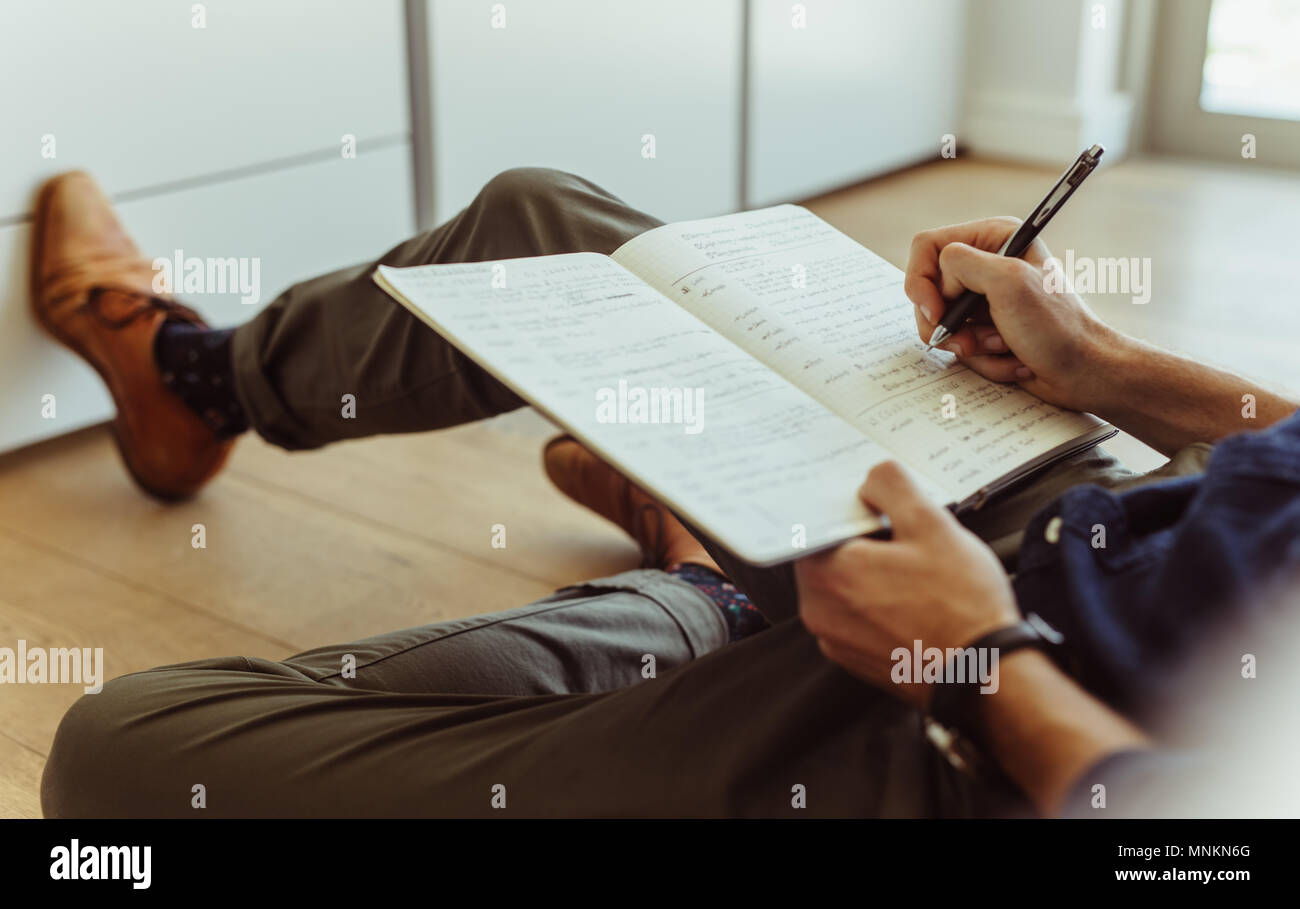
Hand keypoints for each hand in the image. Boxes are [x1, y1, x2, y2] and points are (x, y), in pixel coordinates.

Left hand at [795, 461, 1018, 710]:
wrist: (985, 677)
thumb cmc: (960, 605)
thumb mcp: (931, 524)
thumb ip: (892, 487)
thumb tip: (870, 481)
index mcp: (825, 573)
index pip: (820, 523)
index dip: (854, 510)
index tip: (883, 511)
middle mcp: (818, 611)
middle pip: (831, 555)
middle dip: (865, 542)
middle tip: (908, 542)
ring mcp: (835, 640)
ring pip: (844, 587)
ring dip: (873, 574)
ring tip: (919, 575)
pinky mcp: (856, 661)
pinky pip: (857, 618)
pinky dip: (878, 605)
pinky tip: (917, 604)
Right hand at [905, 217, 1128, 412]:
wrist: (1084, 371)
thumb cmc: (1057, 328)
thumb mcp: (1009, 283)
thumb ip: (962, 264)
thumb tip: (938, 276)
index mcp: (994, 238)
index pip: (929, 247)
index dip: (923, 282)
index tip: (936, 312)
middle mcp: (986, 264)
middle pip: (928, 289)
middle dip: (950, 322)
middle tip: (970, 341)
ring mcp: (984, 299)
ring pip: (941, 322)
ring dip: (969, 344)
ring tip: (1003, 347)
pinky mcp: (984, 328)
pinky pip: (958, 343)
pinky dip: (982, 359)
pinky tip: (1012, 358)